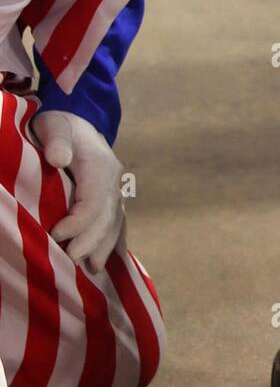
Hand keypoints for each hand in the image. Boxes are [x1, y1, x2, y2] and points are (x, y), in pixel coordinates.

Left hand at [31, 112, 126, 272]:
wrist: (77, 118)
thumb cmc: (60, 124)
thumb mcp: (54, 126)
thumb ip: (57, 142)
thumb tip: (58, 160)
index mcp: (100, 165)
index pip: (94, 201)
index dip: (78, 222)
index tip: (55, 234)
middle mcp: (113, 180)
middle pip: (107, 217)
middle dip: (91, 241)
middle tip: (70, 260)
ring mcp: (116, 189)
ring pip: (116, 222)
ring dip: (105, 246)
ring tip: (92, 268)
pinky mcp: (112, 196)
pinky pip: (118, 222)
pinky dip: (115, 241)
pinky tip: (110, 260)